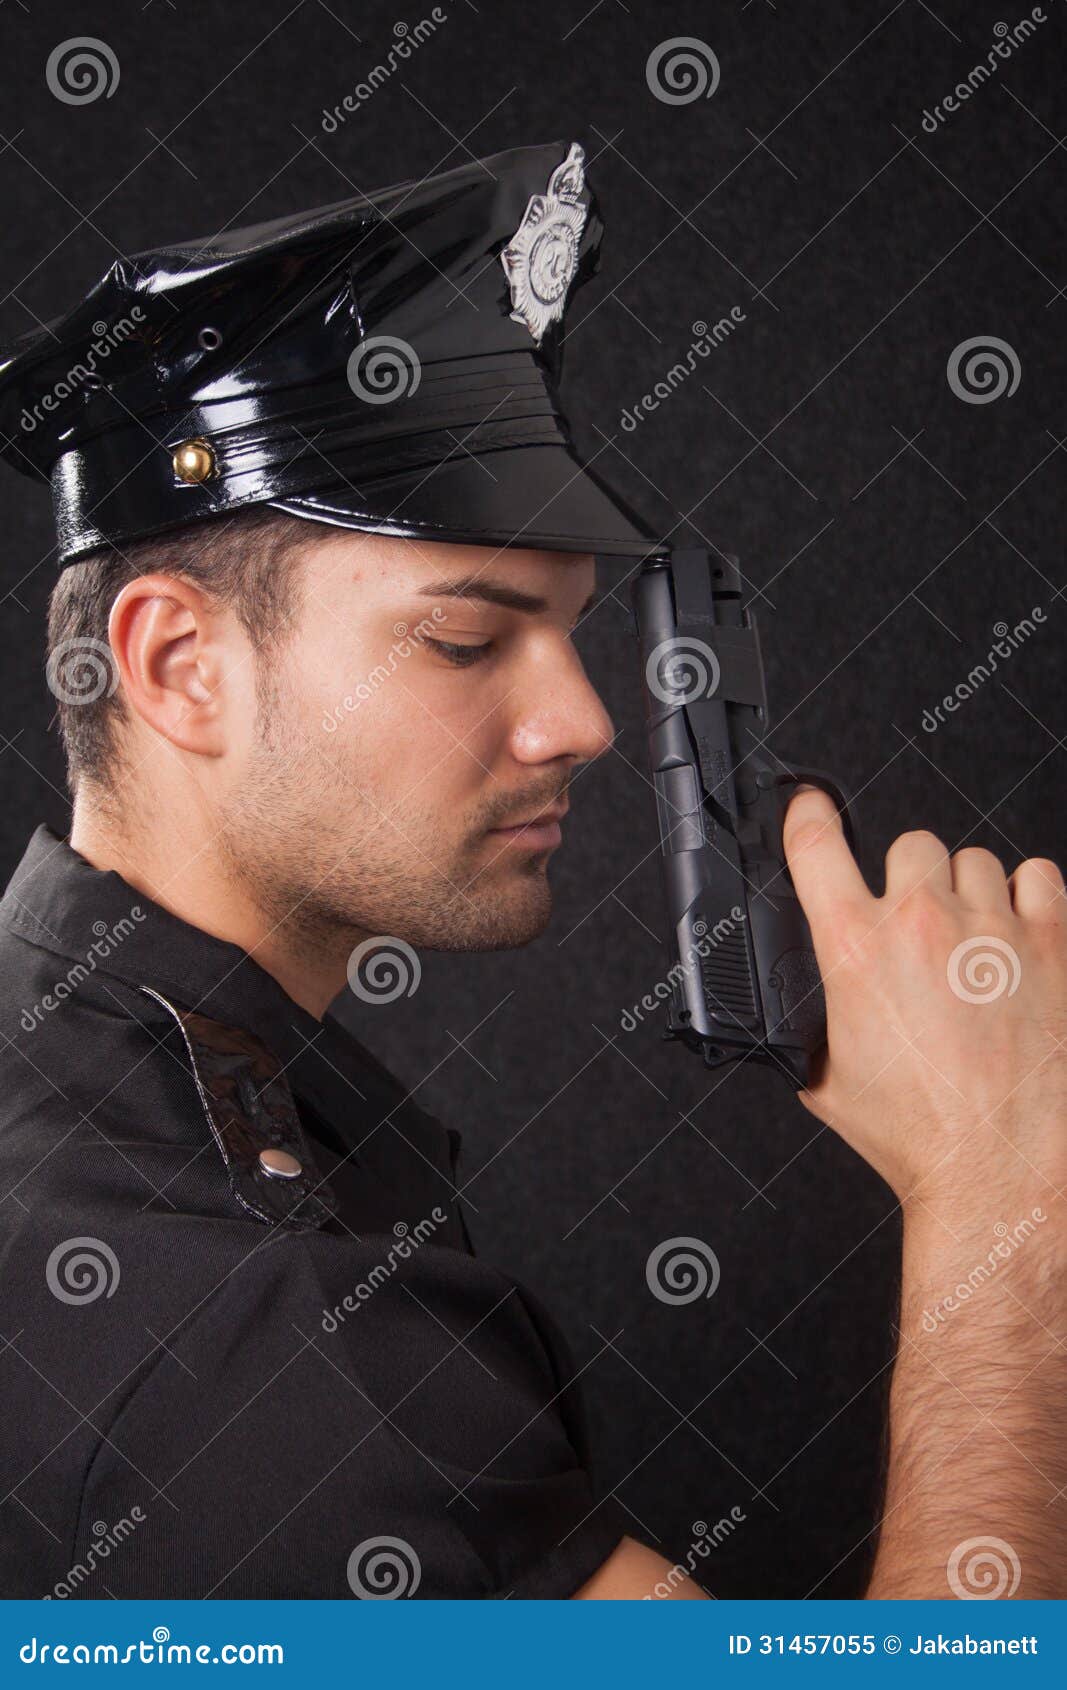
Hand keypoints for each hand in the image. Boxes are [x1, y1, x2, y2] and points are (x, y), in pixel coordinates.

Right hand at [782, 786, 1066, 1218]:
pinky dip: (1029, 900)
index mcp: (856, 951)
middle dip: (913, 880)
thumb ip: (813, 1022)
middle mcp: (923, 926)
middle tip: (921, 928)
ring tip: (976, 946)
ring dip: (972, 894)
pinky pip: (1039, 877)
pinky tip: (1020, 940)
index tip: (811, 807)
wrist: (1004, 1172)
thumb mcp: (829, 1079)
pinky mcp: (1056, 942)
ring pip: (977, 860)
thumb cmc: (924, 1138)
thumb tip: (805, 1008)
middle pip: (911, 846)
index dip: (807, 815)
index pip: (815, 845)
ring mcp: (993, 929)